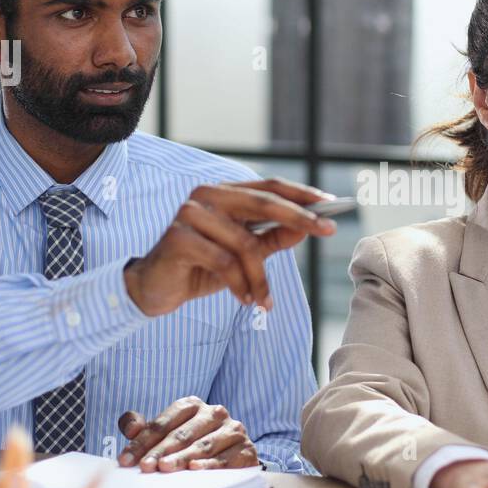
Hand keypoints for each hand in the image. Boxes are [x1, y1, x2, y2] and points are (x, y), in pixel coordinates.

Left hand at [116, 397, 259, 471]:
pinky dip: (208, 465)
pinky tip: (194, 470)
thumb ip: (144, 427)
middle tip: (145, 466)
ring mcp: (232, 429)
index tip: (126, 459)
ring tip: (165, 468)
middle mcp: (214, 413)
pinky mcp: (245, 448)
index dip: (142, 441)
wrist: (232, 455)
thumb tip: (130, 427)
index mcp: (192, 405)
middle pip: (181, 434)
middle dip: (160, 451)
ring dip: (182, 458)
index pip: (163, 423)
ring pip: (202, 445)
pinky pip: (224, 458)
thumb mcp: (167, 432)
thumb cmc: (193, 443)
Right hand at [124, 178, 336, 316]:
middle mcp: (207, 195)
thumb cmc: (201, 268)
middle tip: (327, 230)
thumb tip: (308, 226)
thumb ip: (272, 238)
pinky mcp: (179, 238)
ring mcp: (190, 214)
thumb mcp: (244, 255)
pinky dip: (240, 286)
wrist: (155, 289)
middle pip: (263, 202)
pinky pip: (224, 262)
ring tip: (263, 301)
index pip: (269, 187)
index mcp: (224, 194)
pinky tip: (245, 300)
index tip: (332, 204)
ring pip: (245, 244)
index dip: (302, 195)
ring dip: (260, 278)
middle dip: (299, 217)